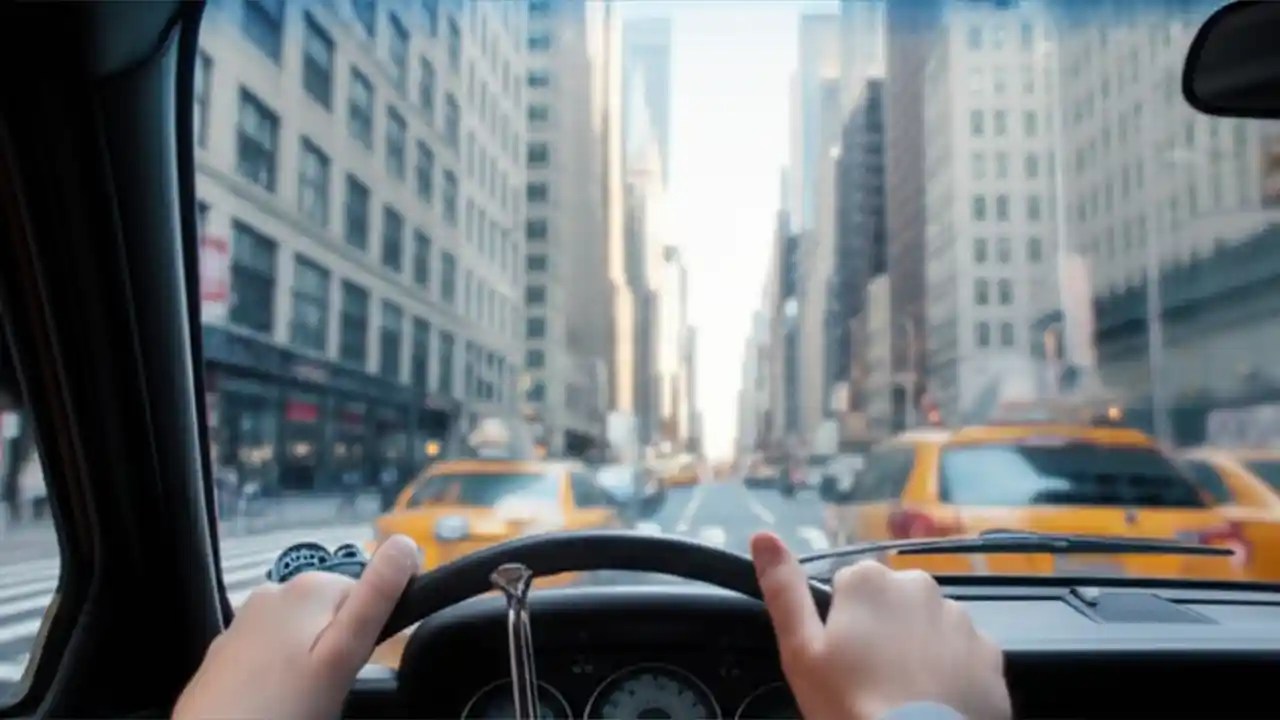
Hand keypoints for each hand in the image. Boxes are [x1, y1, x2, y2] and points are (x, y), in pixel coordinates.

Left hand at [174, 534, 419, 719]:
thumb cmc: (286, 709)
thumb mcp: (343, 656)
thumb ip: (375, 598)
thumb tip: (405, 542)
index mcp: (309, 588)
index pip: (368, 594)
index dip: (372, 632)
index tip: (356, 667)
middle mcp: (274, 590)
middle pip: (332, 612)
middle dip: (338, 645)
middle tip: (328, 688)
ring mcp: (244, 619)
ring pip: (302, 631)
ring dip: (310, 658)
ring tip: (302, 699)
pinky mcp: (225, 649)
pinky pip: (271, 649)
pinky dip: (279, 669)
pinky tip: (273, 701)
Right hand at [750, 532, 1009, 719]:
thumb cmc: (849, 703)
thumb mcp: (800, 651)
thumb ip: (784, 589)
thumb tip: (762, 536)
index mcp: (870, 580)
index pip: (848, 589)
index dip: (841, 626)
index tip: (841, 661)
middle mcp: (921, 586)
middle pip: (892, 605)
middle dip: (882, 633)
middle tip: (869, 681)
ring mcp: (962, 620)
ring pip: (929, 628)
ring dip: (918, 651)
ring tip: (904, 696)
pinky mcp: (992, 656)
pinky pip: (964, 656)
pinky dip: (952, 673)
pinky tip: (934, 703)